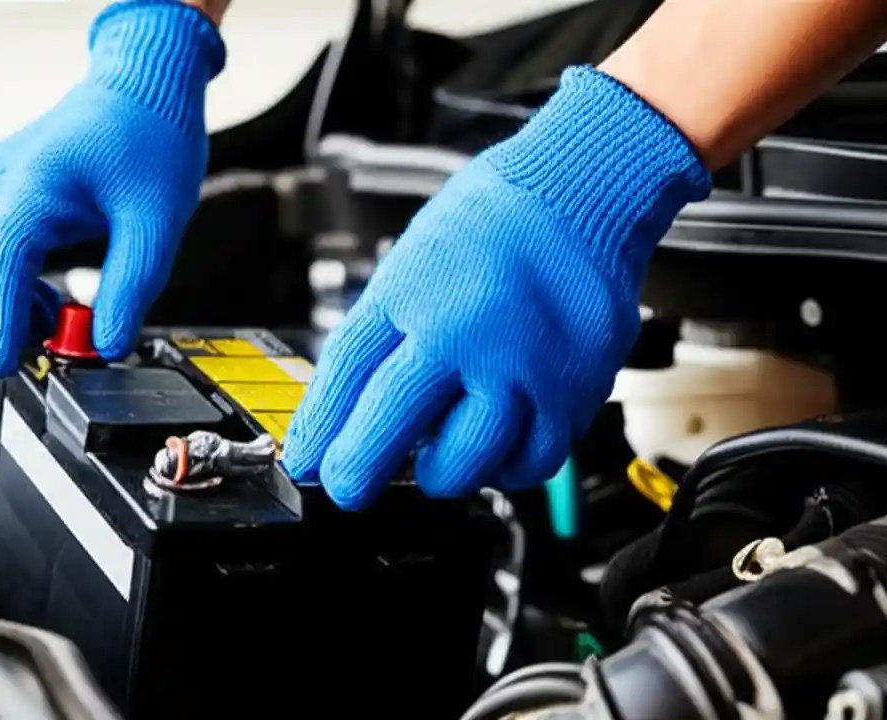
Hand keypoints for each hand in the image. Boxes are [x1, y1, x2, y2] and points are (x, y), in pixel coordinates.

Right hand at [0, 0, 224, 375]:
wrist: (146, 83)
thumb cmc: (152, 136)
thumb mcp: (157, 223)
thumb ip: (131, 286)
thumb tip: (108, 342)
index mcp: (38, 182)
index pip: (3, 259)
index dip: (0, 316)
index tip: (2, 362)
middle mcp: (6, 177)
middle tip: (32, 357)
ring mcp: (1, 178)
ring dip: (2, 297)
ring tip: (48, 331)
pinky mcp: (10, 184)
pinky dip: (10, 277)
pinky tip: (45, 303)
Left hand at [282, 66, 711, 509]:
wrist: (581, 194)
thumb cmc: (488, 229)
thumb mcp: (406, 269)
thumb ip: (375, 345)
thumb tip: (334, 422)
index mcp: (419, 293)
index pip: (349, 375)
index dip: (320, 429)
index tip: (305, 463)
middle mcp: (474, 333)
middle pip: (397, 427)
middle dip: (361, 471)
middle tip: (352, 483)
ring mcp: (531, 366)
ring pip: (469, 463)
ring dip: (441, 471)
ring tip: (436, 451)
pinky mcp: (578, 390)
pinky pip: (532, 461)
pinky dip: (504, 465)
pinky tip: (493, 442)